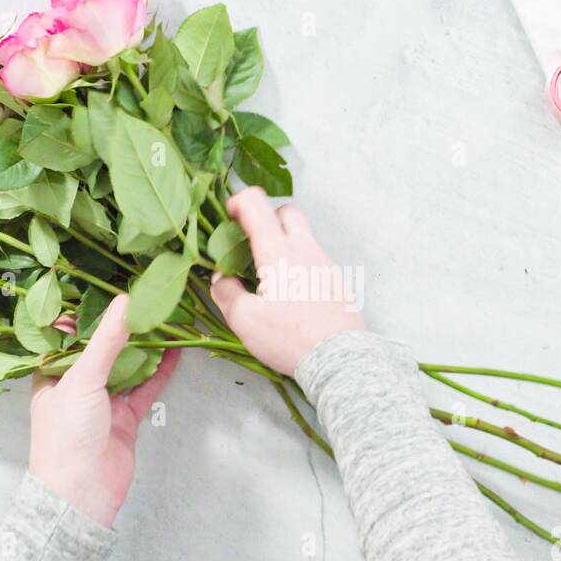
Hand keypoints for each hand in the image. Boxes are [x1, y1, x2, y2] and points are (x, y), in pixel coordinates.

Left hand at [28, 294, 179, 528]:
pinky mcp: (124, 418)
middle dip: (121, 327)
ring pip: (126, 367)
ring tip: (164, 319)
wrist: (81, 492)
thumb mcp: (83, 379)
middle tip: (144, 299)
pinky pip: (144, 389)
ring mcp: (102, 402)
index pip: (68, 335)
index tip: (107, 288)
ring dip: (144, 347)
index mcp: (52, 374)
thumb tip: (125, 301)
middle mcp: (75, 385)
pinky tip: (174, 354)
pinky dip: (159, 373)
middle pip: (101, 349)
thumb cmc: (66, 436)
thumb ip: (106, 341)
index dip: (86, 313)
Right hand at [210, 187, 365, 374]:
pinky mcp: (337, 281)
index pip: (257, 204)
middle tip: (251, 244)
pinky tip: (291, 294)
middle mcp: (305, 249)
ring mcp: (325, 264)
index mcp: (278, 251)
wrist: (338, 358)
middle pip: (287, 211)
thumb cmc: (289, 338)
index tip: (228, 216)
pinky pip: (315, 260)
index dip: (238, 201)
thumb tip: (221, 278)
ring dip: (283, 244)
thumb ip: (226, 292)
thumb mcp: (244, 320)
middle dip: (266, 218)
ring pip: (303, 236)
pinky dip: (299, 265)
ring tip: (269, 276)